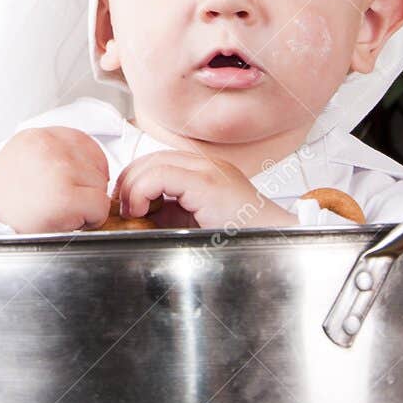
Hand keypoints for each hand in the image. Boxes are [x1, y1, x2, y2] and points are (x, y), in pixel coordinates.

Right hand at [0, 126, 111, 232]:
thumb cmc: (5, 202)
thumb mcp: (22, 160)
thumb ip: (52, 152)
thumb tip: (87, 159)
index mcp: (37, 136)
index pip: (83, 142)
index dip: (85, 167)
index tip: (72, 183)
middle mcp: (48, 146)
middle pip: (97, 163)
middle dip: (88, 186)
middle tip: (62, 202)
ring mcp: (58, 169)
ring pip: (101, 185)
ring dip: (89, 203)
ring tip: (61, 211)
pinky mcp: (65, 197)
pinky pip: (100, 206)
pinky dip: (92, 219)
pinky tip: (68, 220)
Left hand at [114, 150, 298, 230]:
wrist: (279, 244)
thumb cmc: (242, 240)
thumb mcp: (194, 224)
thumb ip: (169, 214)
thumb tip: (134, 215)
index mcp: (205, 173)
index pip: (157, 162)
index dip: (134, 180)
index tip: (126, 205)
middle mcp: (207, 165)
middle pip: (150, 158)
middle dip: (128, 182)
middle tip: (122, 208)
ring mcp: (209, 170)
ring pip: (151, 163)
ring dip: (132, 187)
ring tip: (131, 211)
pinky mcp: (208, 182)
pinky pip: (160, 175)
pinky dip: (141, 191)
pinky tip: (140, 210)